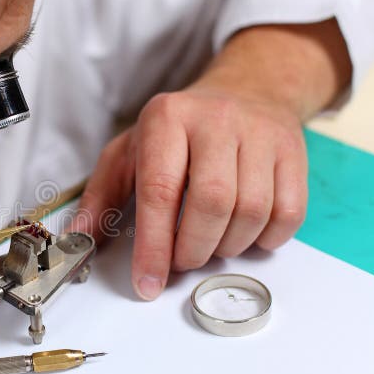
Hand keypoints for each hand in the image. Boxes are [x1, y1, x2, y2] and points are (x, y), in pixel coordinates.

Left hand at [70, 87, 306, 299]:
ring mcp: (261, 133)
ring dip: (227, 247)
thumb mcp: (129, 152)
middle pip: (211, 204)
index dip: (154, 246)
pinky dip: (266, 239)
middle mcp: (216, 120)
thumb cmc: (178, 132)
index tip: (148, 283)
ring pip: (252, 211)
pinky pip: (289, 212)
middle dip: (193, 250)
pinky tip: (245, 235)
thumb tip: (80, 239)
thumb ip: (102, 196)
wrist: (245, 91)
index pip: (160, 191)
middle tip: (182, 260)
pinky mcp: (294, 151)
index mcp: (166, 119)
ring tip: (209, 244)